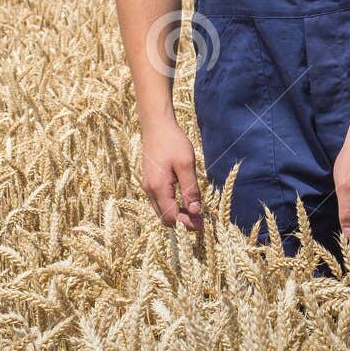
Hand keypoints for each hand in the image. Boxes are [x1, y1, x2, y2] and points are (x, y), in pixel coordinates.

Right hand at [140, 116, 202, 230]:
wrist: (156, 126)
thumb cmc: (173, 142)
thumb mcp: (186, 165)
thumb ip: (190, 189)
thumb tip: (195, 211)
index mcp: (158, 188)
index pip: (171, 217)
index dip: (186, 223)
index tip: (202, 224)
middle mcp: (149, 191)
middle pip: (164, 217)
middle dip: (181, 221)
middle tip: (200, 219)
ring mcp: (147, 186)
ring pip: (161, 210)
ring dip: (176, 214)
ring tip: (194, 211)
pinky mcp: (149, 181)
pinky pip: (159, 201)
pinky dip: (171, 205)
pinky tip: (183, 199)